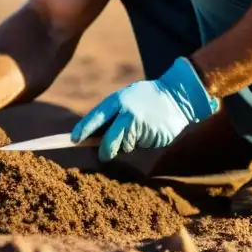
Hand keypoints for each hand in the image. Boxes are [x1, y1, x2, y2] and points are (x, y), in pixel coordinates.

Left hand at [71, 57, 218, 161]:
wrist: (178, 97)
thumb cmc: (147, 98)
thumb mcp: (127, 98)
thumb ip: (112, 114)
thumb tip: (93, 135)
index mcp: (117, 101)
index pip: (95, 117)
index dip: (84, 129)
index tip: (73, 139)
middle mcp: (126, 113)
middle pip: (109, 141)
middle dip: (105, 151)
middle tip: (104, 155)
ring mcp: (139, 126)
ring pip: (125, 145)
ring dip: (127, 144)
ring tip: (139, 129)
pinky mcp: (150, 136)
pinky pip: (139, 146)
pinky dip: (141, 143)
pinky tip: (149, 131)